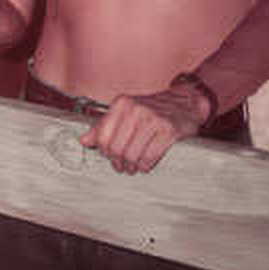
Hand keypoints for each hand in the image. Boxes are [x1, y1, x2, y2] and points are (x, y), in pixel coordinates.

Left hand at [79, 88, 208, 173]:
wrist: (184, 103)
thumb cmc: (152, 109)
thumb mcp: (125, 111)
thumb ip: (104, 125)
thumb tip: (83, 141)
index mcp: (122, 103)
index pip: (102, 137)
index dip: (104, 151)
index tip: (109, 155)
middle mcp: (136, 109)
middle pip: (116, 149)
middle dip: (117, 162)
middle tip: (121, 165)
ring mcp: (153, 119)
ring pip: (132, 155)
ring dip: (130, 166)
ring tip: (132, 167)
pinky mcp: (168, 131)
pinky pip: (149, 158)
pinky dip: (144, 166)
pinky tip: (144, 164)